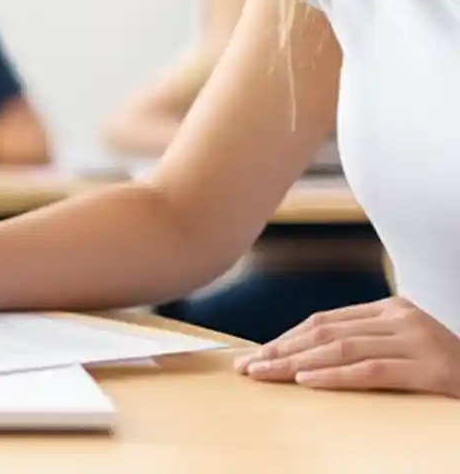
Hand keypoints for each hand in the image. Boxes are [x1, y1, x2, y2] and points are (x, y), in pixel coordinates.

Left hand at [234, 297, 459, 396]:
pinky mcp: (432, 369)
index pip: (325, 322)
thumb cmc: (441, 371)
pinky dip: (335, 376)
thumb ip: (362, 344)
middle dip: (281, 351)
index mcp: (390, 309)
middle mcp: (401, 318)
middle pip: (327, 333)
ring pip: (343, 349)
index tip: (255, 355)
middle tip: (248, 367)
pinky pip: (372, 371)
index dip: (285, 338)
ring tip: (266, 374)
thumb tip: (300, 358)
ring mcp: (418, 341)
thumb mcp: (400, 348)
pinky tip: (306, 381)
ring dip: (297, 364)